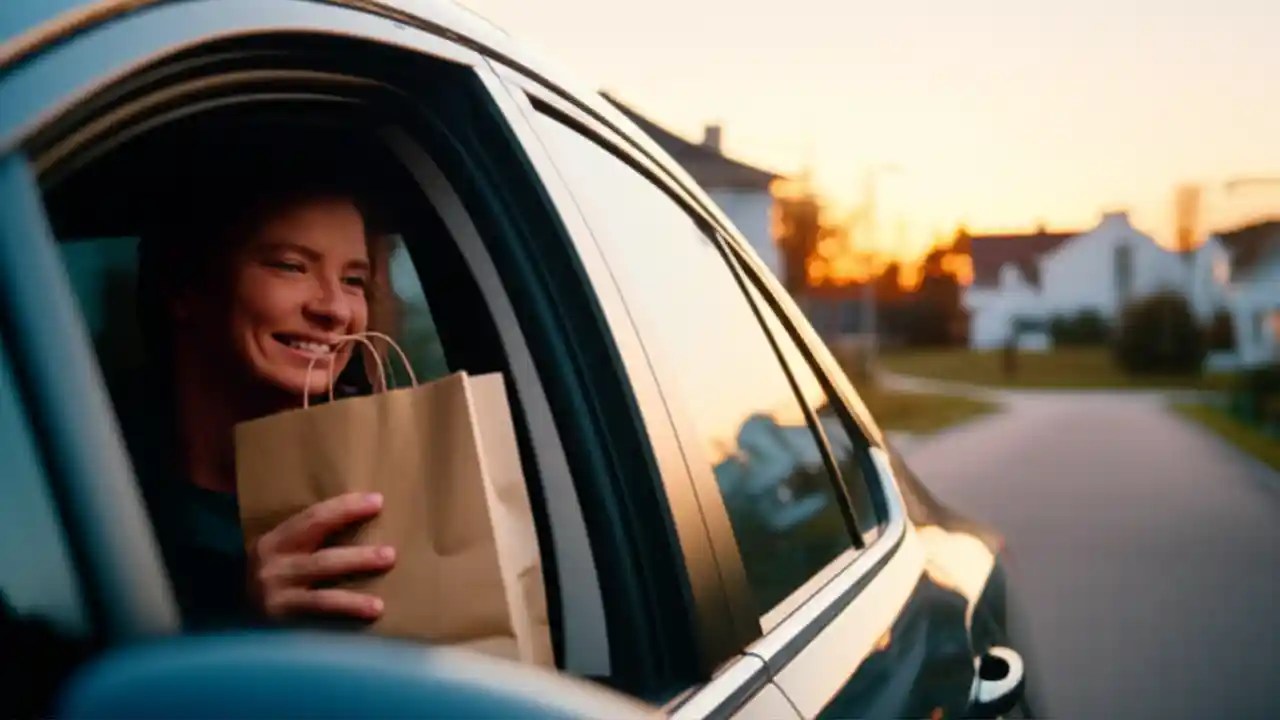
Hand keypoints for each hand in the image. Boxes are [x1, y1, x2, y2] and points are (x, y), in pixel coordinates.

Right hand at [249, 491, 395, 620]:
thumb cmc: (272, 577)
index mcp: (275, 541)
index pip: (314, 518)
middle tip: (391, 555)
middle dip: (358, 557)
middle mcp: (272, 566)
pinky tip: (368, 617)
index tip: (378, 501)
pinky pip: (317, 616)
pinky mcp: (279, 620)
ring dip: (353, 598)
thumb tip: (363, 516)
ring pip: (321, 595)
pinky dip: (343, 615)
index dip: (346, 508)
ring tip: (378, 604)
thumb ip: (309, 539)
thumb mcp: (281, 552)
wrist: (229, 616)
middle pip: (322, 559)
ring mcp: (275, 596)